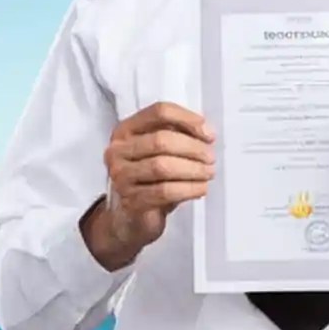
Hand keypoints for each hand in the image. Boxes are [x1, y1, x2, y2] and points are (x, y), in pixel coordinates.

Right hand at [82, 102, 215, 269]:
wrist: (129, 217)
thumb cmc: (149, 179)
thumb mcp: (158, 153)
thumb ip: (176, 136)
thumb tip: (206, 133)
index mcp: (125, 130)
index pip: (158, 112)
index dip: (187, 119)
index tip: (209, 134)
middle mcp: (117, 150)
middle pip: (160, 139)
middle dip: (193, 148)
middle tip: (211, 158)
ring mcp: (121, 176)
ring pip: (163, 166)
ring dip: (193, 169)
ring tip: (208, 173)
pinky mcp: (130, 200)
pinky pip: (164, 191)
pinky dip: (188, 189)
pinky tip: (200, 188)